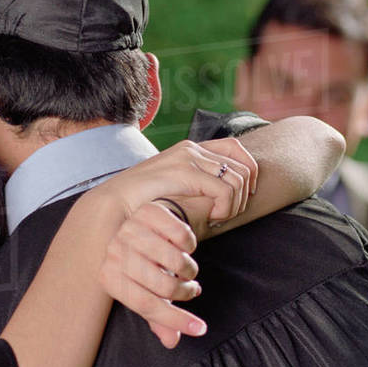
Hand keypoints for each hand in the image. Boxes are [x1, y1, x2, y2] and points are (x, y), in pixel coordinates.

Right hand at [93, 139, 256, 231]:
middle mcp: (192, 148)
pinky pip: (224, 191)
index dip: (250, 171)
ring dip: (234, 205)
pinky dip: (225, 209)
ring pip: (237, 180)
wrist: (117, 203)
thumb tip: (230, 196)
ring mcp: (188, 158)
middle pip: (242, 166)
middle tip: (227, 214)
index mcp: (191, 149)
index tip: (247, 194)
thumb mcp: (177, 189)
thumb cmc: (146, 202)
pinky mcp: (185, 172)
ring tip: (217, 218)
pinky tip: (212, 219)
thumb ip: (199, 186)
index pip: (236, 148)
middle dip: (243, 195)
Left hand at [99, 201, 205, 348]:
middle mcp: (115, 253)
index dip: (175, 320)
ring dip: (189, 269)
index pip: (146, 305)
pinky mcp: (148, 211)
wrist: (130, 225)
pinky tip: (184, 246)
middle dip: (184, 292)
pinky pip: (182, 234)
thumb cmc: (138, 266)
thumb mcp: (143, 291)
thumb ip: (157, 317)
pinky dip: (190, 243)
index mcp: (110, 278)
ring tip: (187, 269)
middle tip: (190, 289)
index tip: (200, 329)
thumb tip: (172, 341)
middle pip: (164, 285)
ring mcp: (131, 229)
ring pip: (175, 260)